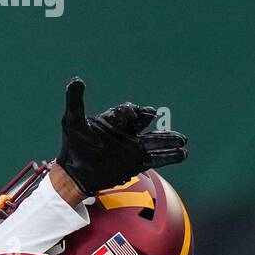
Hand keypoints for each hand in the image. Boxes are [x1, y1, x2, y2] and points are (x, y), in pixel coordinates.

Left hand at [57, 78, 187, 193]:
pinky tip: (183, 155)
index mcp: (112, 121)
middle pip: (143, 123)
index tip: (131, 112)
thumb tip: (76, 80)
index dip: (128, 112)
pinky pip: (156, 159)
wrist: (74, 174)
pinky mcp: (135, 163)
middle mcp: (125, 132)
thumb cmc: (73, 147)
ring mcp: (132, 148)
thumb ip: (76, 102)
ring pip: (154, 141)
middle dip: (149, 118)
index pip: (124, 113)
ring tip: (183, 141)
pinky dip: (169, 157)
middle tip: (154, 114)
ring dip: (168, 140)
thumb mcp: (72, 122)